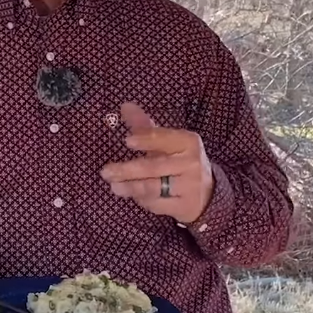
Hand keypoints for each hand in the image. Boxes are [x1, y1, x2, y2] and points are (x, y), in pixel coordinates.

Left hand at [100, 102, 213, 223]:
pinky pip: (158, 203)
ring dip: (131, 187)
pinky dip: (143, 200)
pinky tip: (133, 196)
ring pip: (154, 187)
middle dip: (128, 170)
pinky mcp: (185, 206)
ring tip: (114, 186)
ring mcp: (190, 186)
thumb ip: (145, 127)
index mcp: (188, 142)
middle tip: (106, 171)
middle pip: (154, 166)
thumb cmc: (180, 162)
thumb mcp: (167, 143)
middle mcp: (191, 163)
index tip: (127, 141)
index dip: (146, 140)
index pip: (164, 139)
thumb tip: (125, 106)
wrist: (207, 193)